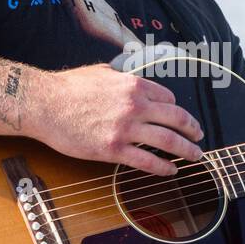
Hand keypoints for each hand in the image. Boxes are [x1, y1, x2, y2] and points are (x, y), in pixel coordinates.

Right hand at [29, 64, 203, 176]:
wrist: (45, 104)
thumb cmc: (69, 88)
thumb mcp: (102, 72)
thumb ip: (122, 78)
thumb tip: (130, 80)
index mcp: (133, 85)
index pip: (168, 99)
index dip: (176, 110)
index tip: (179, 118)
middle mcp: (135, 106)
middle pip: (177, 119)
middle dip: (193, 129)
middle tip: (199, 137)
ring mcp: (125, 129)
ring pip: (168, 142)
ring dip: (186, 151)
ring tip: (195, 156)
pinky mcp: (113, 149)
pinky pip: (147, 161)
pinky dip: (163, 167)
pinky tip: (170, 170)